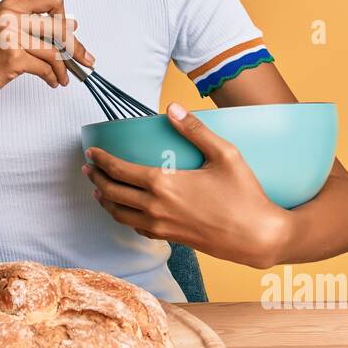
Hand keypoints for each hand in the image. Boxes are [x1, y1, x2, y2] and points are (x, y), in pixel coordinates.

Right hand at [0, 0, 94, 110]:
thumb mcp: (6, 32)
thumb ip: (33, 26)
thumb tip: (72, 26)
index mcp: (10, 5)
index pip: (53, 0)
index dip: (65, 17)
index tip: (70, 33)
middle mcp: (10, 16)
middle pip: (59, 26)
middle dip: (76, 47)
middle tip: (85, 59)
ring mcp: (11, 36)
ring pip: (54, 50)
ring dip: (64, 68)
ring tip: (64, 78)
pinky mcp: (12, 58)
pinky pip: (45, 67)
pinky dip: (53, 77)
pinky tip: (53, 82)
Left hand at [82, 101, 291, 268]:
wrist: (258, 237)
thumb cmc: (245, 195)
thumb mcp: (225, 154)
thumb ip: (196, 130)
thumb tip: (172, 108)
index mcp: (164, 184)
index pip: (120, 170)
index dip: (102, 160)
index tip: (92, 151)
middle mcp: (156, 208)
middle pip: (112, 193)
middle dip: (96, 179)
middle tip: (89, 168)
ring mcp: (161, 227)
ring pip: (120, 215)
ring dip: (105, 200)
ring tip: (98, 189)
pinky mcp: (171, 239)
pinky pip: (137, 228)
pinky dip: (124, 217)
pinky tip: (126, 211)